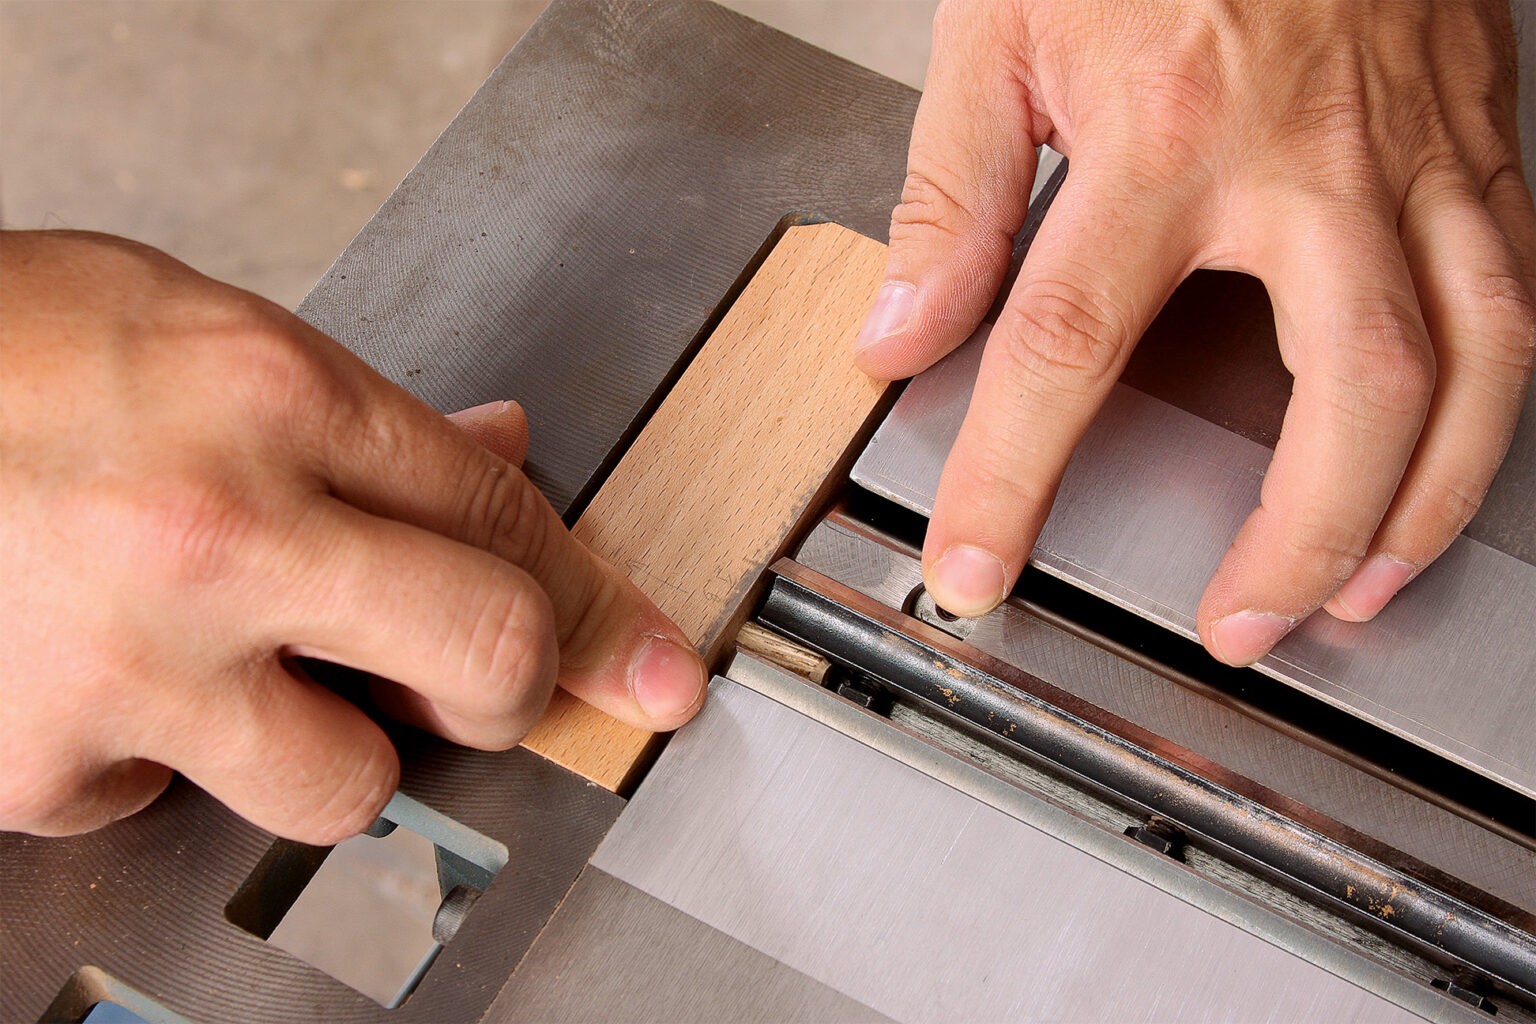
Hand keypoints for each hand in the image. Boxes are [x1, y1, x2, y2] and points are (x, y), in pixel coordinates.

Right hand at [0, 230, 704, 841]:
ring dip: (330, 747)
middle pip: (486, 658)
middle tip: (480, 684)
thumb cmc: (2, 353)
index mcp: (274, 396)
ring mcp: (132, 664)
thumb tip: (505, 449)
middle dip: (512, 687)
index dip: (597, 601)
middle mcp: (218, 533)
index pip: (509, 521)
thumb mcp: (205, 328)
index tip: (643, 661)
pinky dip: (161, 760)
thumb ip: (366, 412)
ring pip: (349, 787)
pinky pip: (173, 808)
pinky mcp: (44, 767)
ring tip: (245, 672)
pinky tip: (103, 680)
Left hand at [855, 0, 1535, 664]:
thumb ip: (951, 195)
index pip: (1068, 345)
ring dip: (1421, 502)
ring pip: (1475, 361)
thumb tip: (902, 331)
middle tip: (1235, 626)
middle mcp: (1306, 157)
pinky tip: (1440, 462)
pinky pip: (1518, 289)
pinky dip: (1489, 402)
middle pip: (1343, 392)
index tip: (979, 566)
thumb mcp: (999, 24)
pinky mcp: (1480, 136)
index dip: (1014, 477)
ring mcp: (1416, 151)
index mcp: (1160, 131)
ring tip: (1359, 590)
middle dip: (1295, 541)